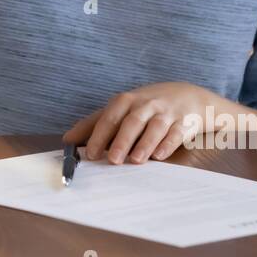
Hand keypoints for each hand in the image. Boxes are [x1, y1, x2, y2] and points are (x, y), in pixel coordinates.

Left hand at [63, 82, 211, 163]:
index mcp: (126, 101)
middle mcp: (146, 104)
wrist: (189, 96)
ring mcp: (166, 112)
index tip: (91, 154)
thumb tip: (67, 140)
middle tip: (113, 160)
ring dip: (145, 143)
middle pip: (132, 121)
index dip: (100, 135)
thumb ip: (95, 124)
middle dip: (122, 141)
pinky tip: (160, 156)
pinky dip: (168, 144)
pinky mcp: (185, 122)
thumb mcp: (121, 109)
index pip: (110, 117)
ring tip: (136, 160)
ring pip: (155, 127)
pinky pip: (176, 133)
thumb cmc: (147, 106)